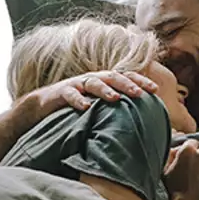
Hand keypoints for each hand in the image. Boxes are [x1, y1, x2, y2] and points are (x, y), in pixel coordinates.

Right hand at [27, 70, 158, 117]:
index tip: (155, 90)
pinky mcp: (61, 92)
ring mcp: (77, 84)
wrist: (43, 106)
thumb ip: (116, 109)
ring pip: (94, 82)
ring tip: (116, 98)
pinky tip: (85, 107)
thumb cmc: (76, 108)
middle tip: (141, 94)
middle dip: (128, 84)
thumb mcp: (98, 107)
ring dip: (105, 90)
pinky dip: (78, 99)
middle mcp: (93, 79)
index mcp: (104, 82)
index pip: (126, 77)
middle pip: (113, 77)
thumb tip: (141, 122)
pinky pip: (70, 94)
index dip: (140, 81)